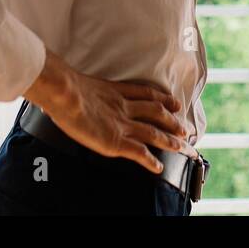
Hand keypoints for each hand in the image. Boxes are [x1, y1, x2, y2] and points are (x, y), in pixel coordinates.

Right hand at [24, 51, 195, 173]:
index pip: (146, 95)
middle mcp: (124, 107)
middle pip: (156, 113)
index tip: (174, 103)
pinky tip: (158, 167)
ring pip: (153, 132)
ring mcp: (121, 124)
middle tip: (185, 128)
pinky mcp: (116, 141)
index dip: (162, 99)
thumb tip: (72, 85)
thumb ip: (83, 85)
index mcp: (115, 92)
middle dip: (172, 121)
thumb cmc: (64, 86)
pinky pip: (139, 152)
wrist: (64, 92)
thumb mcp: (79, 80)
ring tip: (181, 147)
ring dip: (169, 140)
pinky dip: (150, 161)